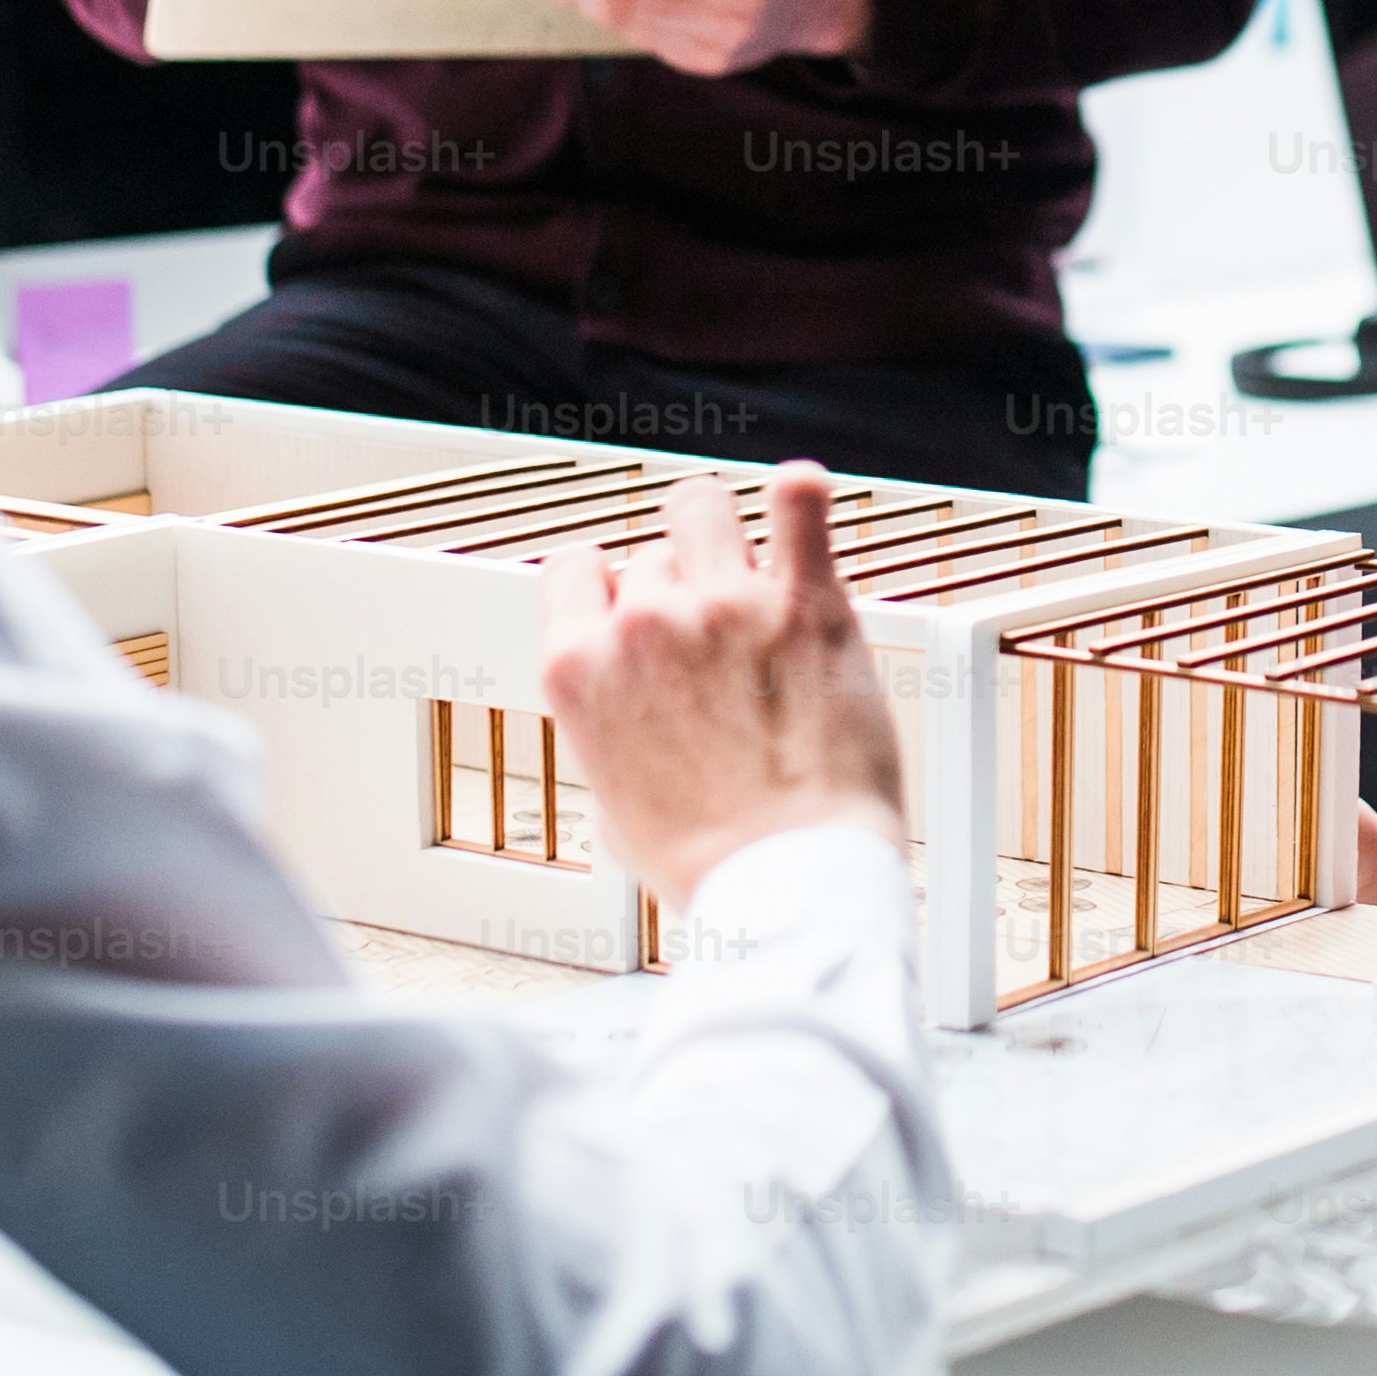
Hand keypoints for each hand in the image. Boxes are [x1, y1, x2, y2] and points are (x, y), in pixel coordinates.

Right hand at [536, 463, 904, 911]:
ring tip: (752, 570)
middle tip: (718, 641)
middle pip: (651, 558)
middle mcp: (642, 624)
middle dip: (680, 590)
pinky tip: (802, 501)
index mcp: (578, 668)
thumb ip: (608, 723)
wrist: (791, 880)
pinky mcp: (804, 601)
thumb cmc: (708, 861)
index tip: (634, 606)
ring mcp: (722, 604)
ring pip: (702, 507)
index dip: (607, 588)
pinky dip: (800, 494)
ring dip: (722, 535)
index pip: (572, 567)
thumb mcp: (610, 800)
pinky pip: (799, 502)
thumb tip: (625, 701)